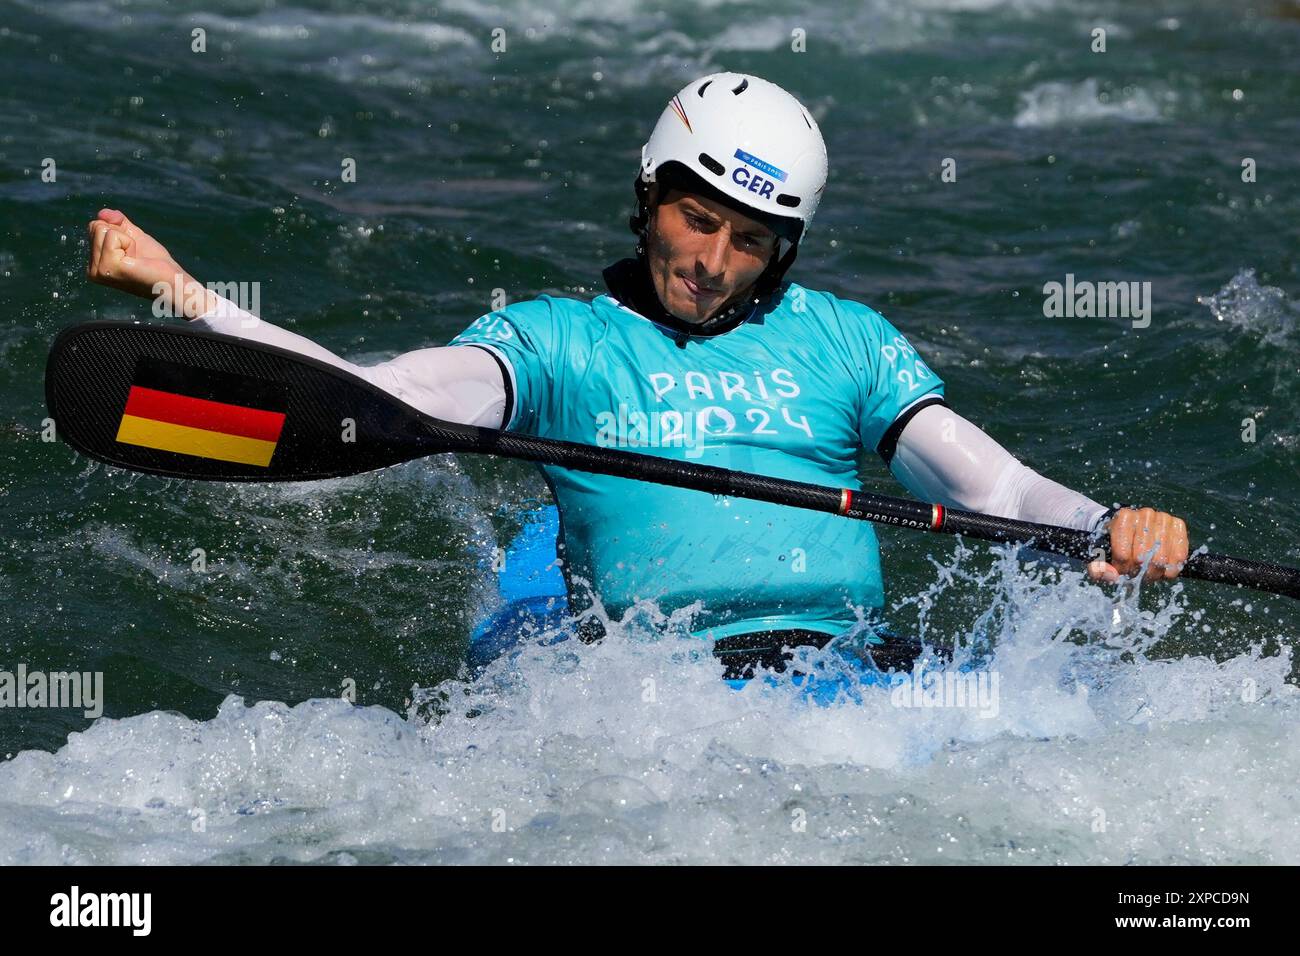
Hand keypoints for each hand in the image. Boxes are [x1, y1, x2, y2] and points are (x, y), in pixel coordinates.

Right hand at [86, 209, 210, 313]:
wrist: (172, 282)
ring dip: (127, 240)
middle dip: (122, 235)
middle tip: (136, 255)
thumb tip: (102, 213)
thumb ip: (117, 222)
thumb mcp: (133, 237)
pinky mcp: (109, 268)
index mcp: (95, 265)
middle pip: (96, 227)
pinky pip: (112, 235)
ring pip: (103, 229)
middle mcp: (93, 270)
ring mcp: (98, 271)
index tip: (133, 252)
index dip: (118, 232)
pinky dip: (129, 242)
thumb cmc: (156, 263)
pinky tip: (136, 261)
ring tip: (136, 259)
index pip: (94, 228)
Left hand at [1087, 506, 1187, 583]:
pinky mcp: (1178, 525)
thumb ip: (1097, 569)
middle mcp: (1145, 514)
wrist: (1134, 529)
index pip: (1122, 554)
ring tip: (1147, 572)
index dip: (1121, 569)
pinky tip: (1163, 571)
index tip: (1120, 569)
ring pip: (1161, 559)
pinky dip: (1170, 570)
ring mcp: (1163, 518)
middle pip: (1142, 557)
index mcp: (1123, 518)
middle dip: (1137, 572)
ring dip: (1153, 573)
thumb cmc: (1116, 543)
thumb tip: (1113, 576)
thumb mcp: (1100, 554)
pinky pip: (1179, 555)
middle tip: (1135, 573)